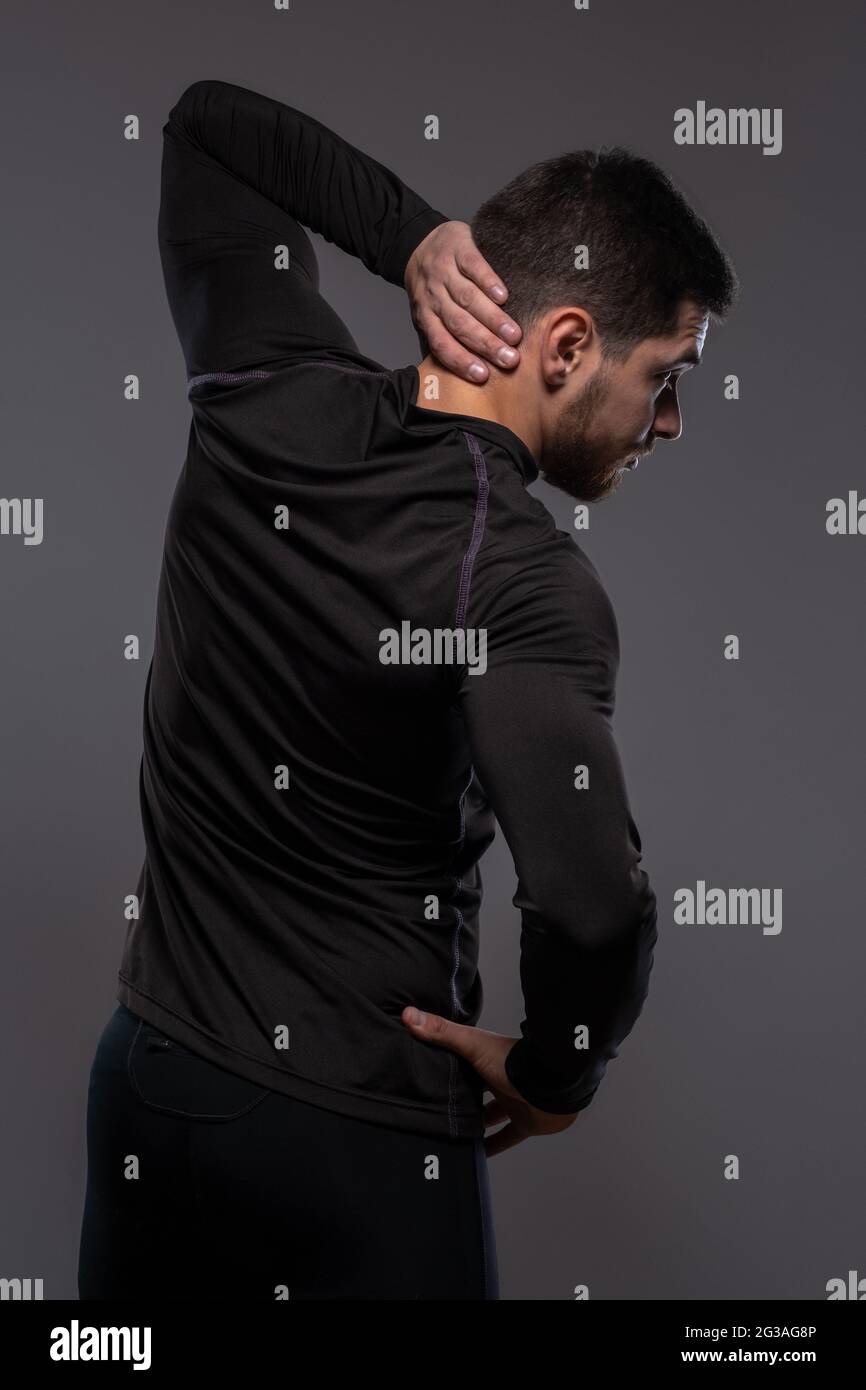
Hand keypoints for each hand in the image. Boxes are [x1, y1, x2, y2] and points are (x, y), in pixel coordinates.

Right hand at [401, 1006, 578, 1156]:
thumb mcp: (472, 1044)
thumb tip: (408, 1014)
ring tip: (452, 1134)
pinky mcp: (524, 1123)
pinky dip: (492, 1147)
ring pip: (491, 1115)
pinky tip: (476, 1155)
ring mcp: (514, 1102)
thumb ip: (441, 1032)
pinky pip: (506, 1138)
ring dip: (475, 1124)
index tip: (428, 1077)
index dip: (448, 1069)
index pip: (464, 1063)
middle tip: (437, 1111)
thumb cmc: (514, 1061)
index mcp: (489, 1059)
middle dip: (461, 1099)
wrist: (552, 1085)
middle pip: (477, 1091)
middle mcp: (501, 1080)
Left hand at [403, 220, 521, 382]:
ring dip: (492, 318)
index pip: (441, 344)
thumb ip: (441, 339)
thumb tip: (459, 376)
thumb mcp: (428, 315)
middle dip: (485, 344)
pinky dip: (487, 281)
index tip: (483, 376)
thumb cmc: (432, 289)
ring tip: (514, 335)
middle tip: (510, 359)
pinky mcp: (458, 248)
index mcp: (425, 317)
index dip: (460, 361)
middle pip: (459, 324)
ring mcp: (444, 272)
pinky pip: (472, 266)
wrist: (420, 245)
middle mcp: (433, 297)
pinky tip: (503, 296)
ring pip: (467, 299)